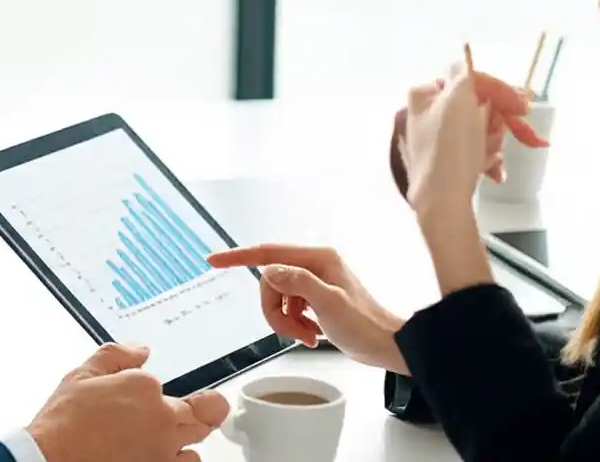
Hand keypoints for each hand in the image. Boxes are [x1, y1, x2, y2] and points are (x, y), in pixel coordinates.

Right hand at [28, 344, 228, 461]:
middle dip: (198, 410)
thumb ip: (116, 355)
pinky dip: (176, 461)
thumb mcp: (81, 375)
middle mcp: (162, 419)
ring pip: (197, 443)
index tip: (140, 399)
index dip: (154, 391)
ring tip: (161, 442)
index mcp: (145, 387)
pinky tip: (158, 457)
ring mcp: (163, 451)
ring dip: (185, 440)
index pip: (166, 385)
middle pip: (205, 411)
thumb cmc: (61, 426)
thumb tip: (141, 351)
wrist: (48, 460)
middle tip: (188, 415)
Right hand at [207, 245, 408, 374]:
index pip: (268, 253)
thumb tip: (270, 271)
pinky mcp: (314, 298)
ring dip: (285, 321)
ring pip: (277, 298)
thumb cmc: (365, 325)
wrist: (386, 345)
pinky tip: (312, 335)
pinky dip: (294, 325)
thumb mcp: (330, 304)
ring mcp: (313, 282)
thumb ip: (299, 283)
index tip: (213, 260)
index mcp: (318, 258)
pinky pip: (288, 309)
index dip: (238, 257)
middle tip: (292, 331)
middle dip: (274, 311)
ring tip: (307, 335)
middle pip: (270, 283)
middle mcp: (313, 265)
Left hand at [401, 67, 511, 220]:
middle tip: (502, 134)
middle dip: (495, 122)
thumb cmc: (450, 147)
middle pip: (477, 105)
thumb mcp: (459, 97)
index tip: (523, 108)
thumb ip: (465, 72)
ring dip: (493, 141)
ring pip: (481, 129)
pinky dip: (489, 159)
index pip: (470, 79)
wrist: (442, 202)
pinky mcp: (448, 162)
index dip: (500, 91)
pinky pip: (478, 150)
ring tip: (490, 156)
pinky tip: (492, 171)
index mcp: (425, 94)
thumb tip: (464, 59)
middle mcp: (426, 113)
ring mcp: (437, 139)